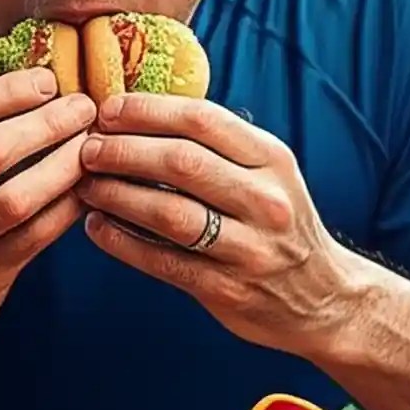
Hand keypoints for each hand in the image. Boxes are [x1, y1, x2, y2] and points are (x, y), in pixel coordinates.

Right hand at [0, 68, 96, 352]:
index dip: (8, 91)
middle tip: (84, 107)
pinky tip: (86, 188)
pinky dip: (66, 207)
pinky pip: (33, 236)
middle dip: (46, 122)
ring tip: (91, 145)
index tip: (49, 80)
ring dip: (63, 165)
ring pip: (16, 197)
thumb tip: (33, 83)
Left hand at [74, 94, 362, 354]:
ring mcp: (249, 248)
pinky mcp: (228, 289)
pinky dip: (122, 242)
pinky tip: (97, 227)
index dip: (147, 111)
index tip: (107, 110)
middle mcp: (265, 200)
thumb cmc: (277, 224)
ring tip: (86, 186)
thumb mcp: (266, 172)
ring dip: (117, 195)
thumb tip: (140, 110)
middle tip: (86, 149)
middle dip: (123, 151)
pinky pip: (163, 261)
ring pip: (169, 213)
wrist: (323, 298)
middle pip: (181, 162)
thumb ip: (216, 145)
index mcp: (272, 159)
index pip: (202, 120)